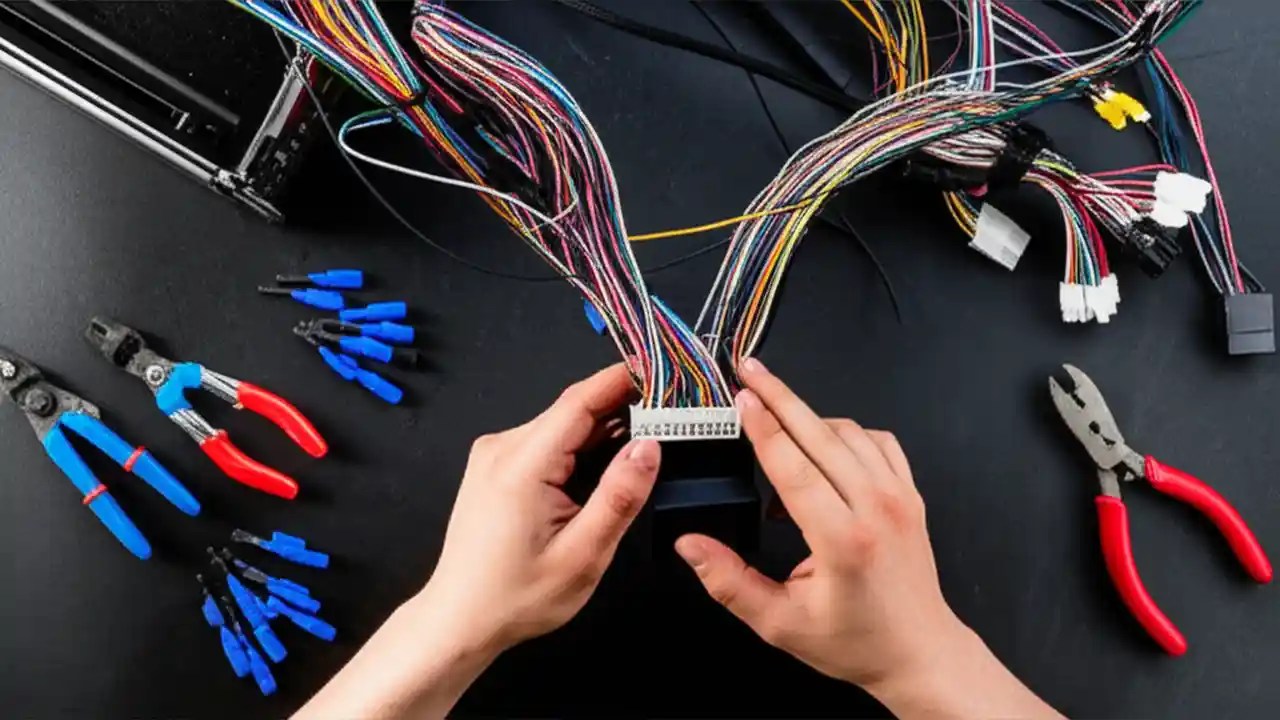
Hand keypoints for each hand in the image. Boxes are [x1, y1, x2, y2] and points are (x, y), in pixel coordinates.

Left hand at [419, 362, 661, 651]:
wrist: (460, 619)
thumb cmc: (516, 597)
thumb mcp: (582, 555)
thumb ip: (619, 497)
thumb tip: (650, 446)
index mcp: (522, 464)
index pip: (580, 401)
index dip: (622, 380)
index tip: (662, 370)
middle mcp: (502, 448)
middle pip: (572, 410)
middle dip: (621, 407)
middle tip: (671, 412)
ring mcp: (495, 455)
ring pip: (562, 426)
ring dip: (602, 429)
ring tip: (648, 436)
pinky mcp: (496, 467)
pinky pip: (547, 442)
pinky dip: (580, 445)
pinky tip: (606, 461)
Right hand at [675, 358, 1059, 718]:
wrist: (920, 652)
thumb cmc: (853, 641)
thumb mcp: (779, 622)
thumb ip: (729, 581)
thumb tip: (688, 544)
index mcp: (842, 539)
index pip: (795, 467)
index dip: (764, 428)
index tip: (740, 397)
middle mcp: (876, 508)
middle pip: (820, 435)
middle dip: (779, 397)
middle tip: (748, 368)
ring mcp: (900, 496)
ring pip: (849, 432)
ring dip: (809, 418)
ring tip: (772, 419)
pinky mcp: (912, 494)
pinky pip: (878, 441)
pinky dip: (846, 433)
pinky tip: (823, 447)